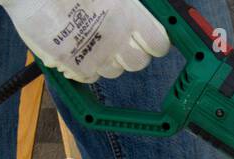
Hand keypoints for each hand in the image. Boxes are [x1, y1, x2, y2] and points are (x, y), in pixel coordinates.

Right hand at [0, 0, 169, 82]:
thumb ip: (126, 7)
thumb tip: (144, 21)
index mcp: (129, 14)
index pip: (159, 43)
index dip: (155, 44)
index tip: (148, 41)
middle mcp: (117, 38)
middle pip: (138, 63)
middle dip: (130, 54)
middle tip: (115, 40)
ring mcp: (97, 55)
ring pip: (114, 71)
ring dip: (106, 59)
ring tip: (88, 37)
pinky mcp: (76, 67)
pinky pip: (90, 76)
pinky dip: (83, 66)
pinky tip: (73, 46)